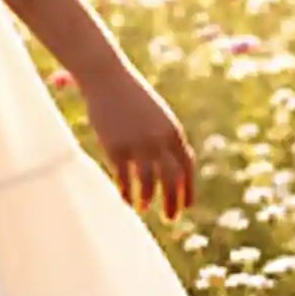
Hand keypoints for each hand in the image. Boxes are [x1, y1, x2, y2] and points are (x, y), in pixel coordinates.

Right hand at [80, 62, 195, 219]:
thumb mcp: (156, 116)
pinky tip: (125, 198)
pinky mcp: (115, 147)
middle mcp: (158, 140)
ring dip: (147, 199)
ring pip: (147, 182)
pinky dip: (125, 190)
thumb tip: (172, 167)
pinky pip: (124, 176)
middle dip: (172, 201)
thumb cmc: (131, 96)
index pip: (186, 167)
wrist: (107, 78)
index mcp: (173, 131)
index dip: (187, 189)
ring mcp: (137, 144)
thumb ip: (165, 139)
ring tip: (143, 209)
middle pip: (171, 179)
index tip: (186, 205)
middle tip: (170, 218)